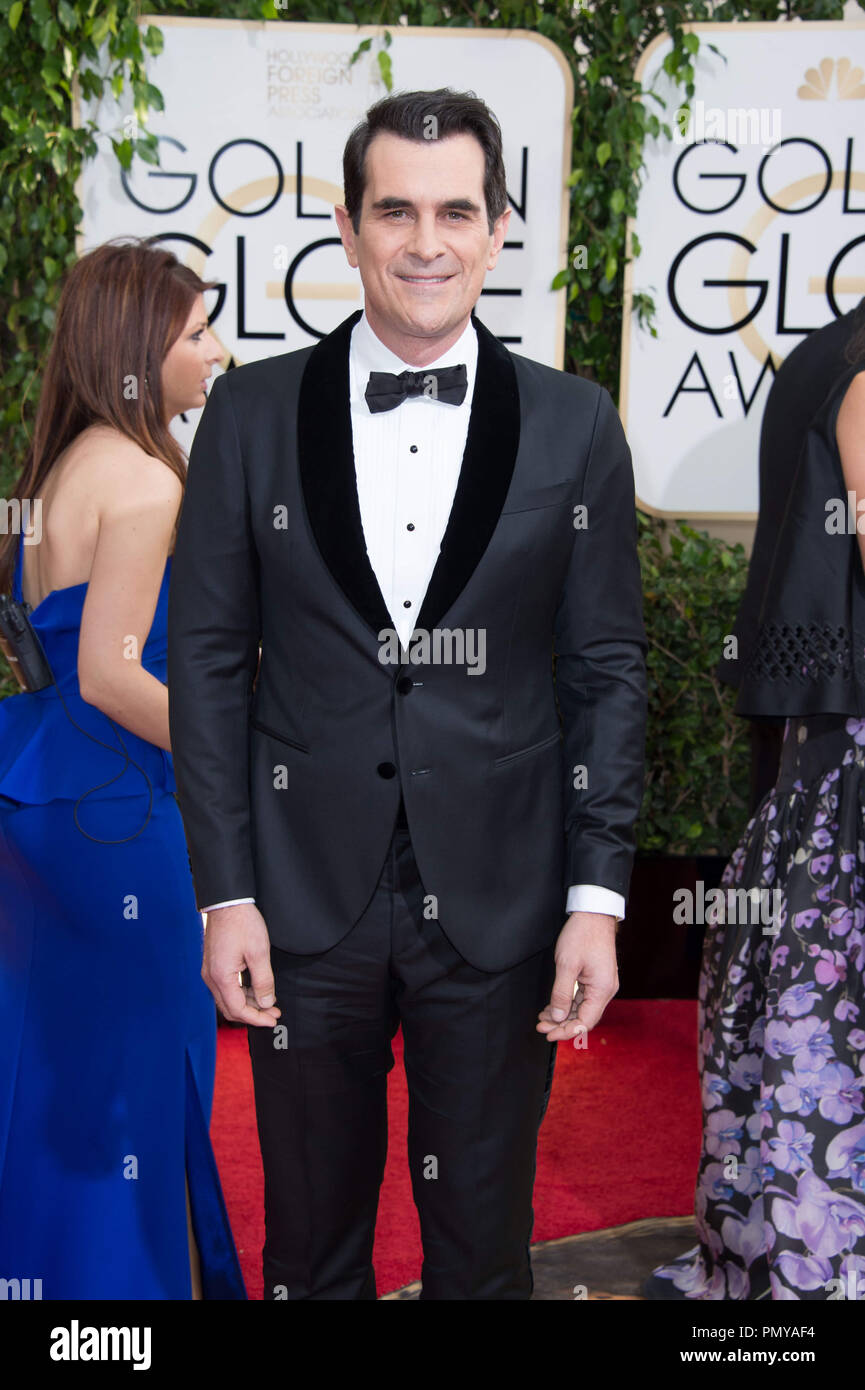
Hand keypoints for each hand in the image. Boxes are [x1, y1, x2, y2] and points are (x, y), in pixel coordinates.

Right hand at [202, 902, 281, 1028]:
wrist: (227, 902)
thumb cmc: (242, 924)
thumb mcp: (259, 953)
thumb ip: (263, 981)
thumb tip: (266, 1003)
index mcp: (221, 977)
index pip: (237, 1009)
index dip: (256, 1018)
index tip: (272, 1019)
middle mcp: (211, 977)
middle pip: (230, 1008)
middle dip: (253, 1014)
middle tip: (273, 1013)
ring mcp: (210, 971)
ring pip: (228, 998)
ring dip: (248, 1004)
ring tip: (268, 1002)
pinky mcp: (213, 965)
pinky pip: (226, 987)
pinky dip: (241, 993)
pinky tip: (256, 990)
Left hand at [536, 910, 617, 1045]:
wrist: (593, 914)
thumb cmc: (582, 935)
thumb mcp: (567, 965)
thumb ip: (561, 994)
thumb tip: (557, 1016)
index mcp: (602, 989)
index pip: (585, 1021)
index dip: (566, 1031)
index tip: (548, 1033)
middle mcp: (606, 990)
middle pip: (584, 1017)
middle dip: (562, 1024)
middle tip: (540, 1025)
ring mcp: (602, 984)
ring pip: (582, 1008)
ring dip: (563, 1014)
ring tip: (543, 1017)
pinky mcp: (596, 978)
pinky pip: (582, 998)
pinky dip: (567, 1003)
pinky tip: (552, 1006)